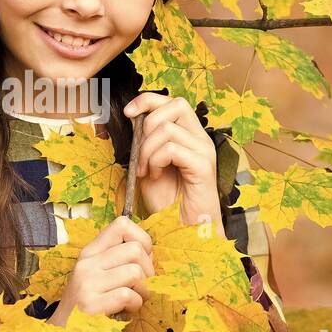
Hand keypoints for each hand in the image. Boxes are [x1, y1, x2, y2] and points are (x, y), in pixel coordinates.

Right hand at [49, 216, 154, 326]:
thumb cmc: (91, 303)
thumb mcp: (100, 273)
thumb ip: (120, 259)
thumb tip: (152, 253)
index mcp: (91, 251)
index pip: (122, 224)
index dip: (142, 240)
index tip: (143, 259)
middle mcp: (86, 263)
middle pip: (136, 250)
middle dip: (149, 271)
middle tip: (141, 286)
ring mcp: (86, 283)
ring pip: (136, 272)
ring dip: (143, 290)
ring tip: (134, 299)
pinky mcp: (89, 304)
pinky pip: (128, 295)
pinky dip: (135, 305)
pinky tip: (126, 310)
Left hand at [125, 93, 224, 231]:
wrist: (182, 230)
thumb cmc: (167, 202)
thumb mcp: (148, 164)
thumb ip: (145, 141)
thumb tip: (134, 118)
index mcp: (190, 136)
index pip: (173, 101)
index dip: (148, 100)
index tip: (127, 113)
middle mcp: (201, 139)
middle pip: (177, 104)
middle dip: (148, 124)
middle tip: (139, 153)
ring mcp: (204, 151)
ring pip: (168, 128)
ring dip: (147, 149)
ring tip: (145, 171)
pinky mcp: (203, 166)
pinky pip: (172, 148)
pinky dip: (155, 160)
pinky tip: (154, 176)